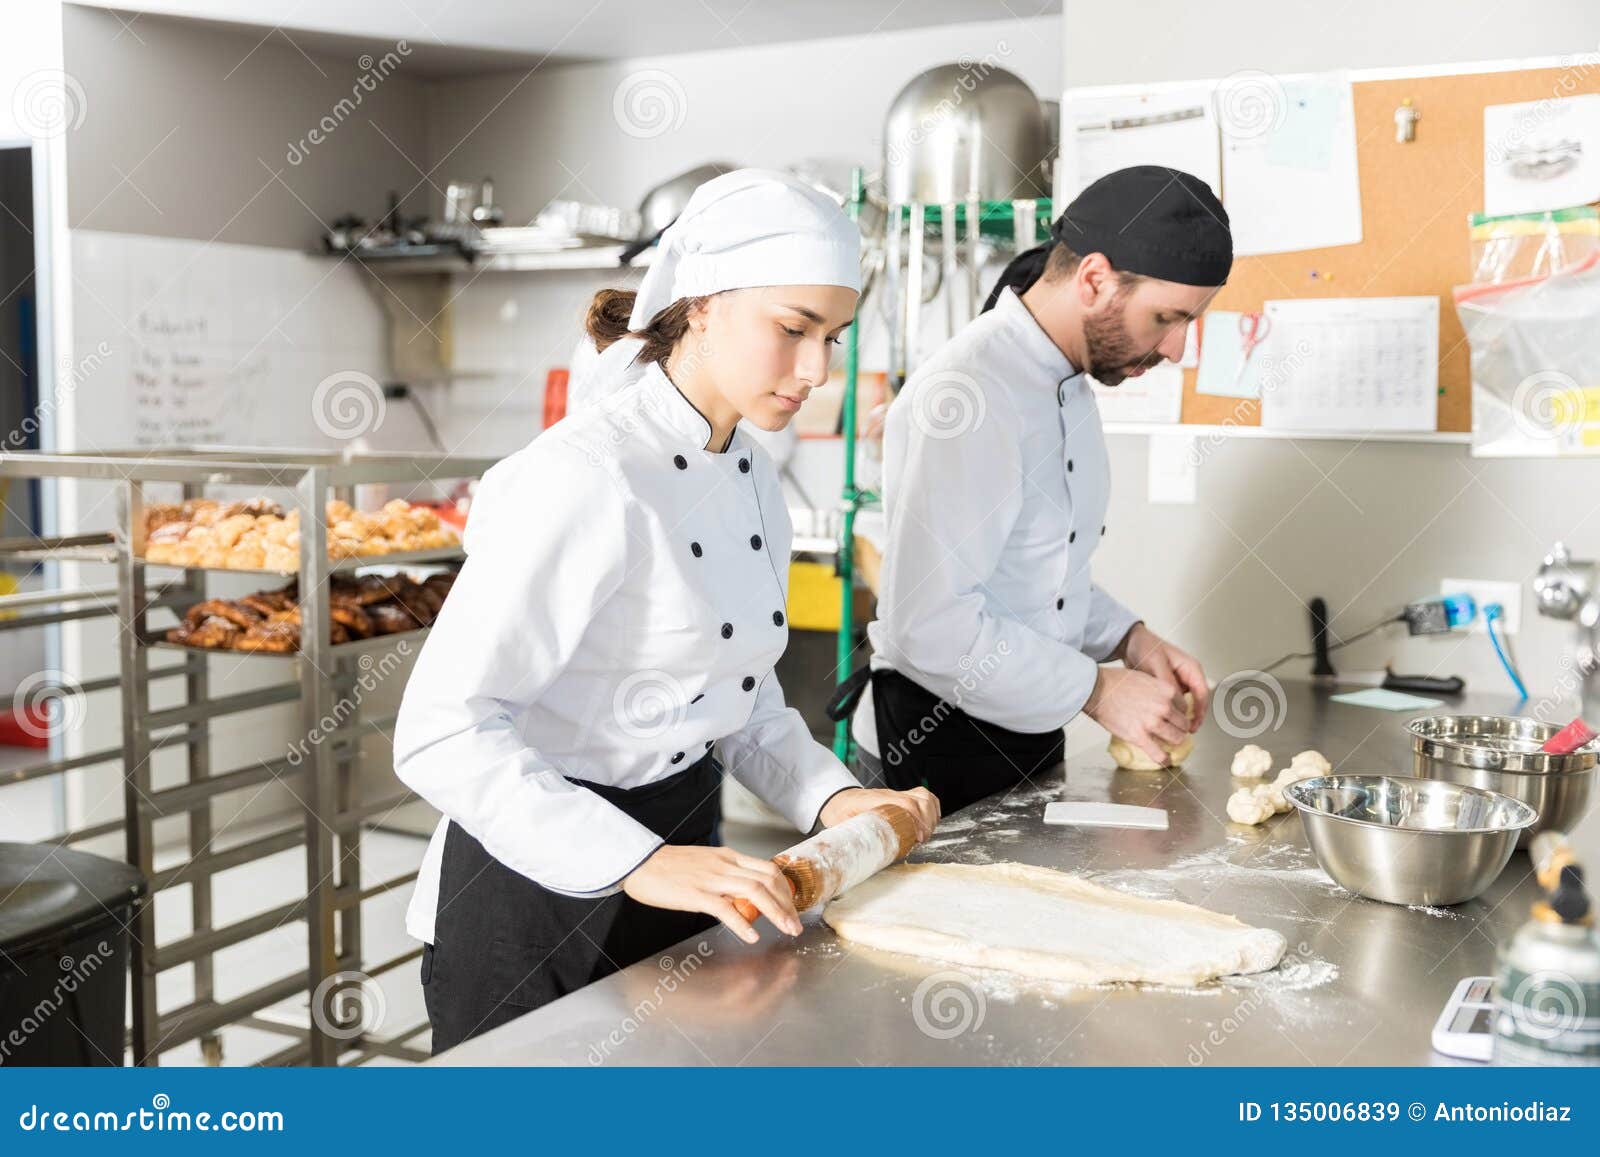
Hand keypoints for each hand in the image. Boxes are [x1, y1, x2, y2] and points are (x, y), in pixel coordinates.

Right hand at [622, 845, 801, 944]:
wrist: (639, 863)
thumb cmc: (669, 866)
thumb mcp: (706, 863)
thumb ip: (727, 876)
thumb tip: (746, 898)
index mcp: (729, 857)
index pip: (769, 869)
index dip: (786, 890)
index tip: (792, 908)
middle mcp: (725, 865)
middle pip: (769, 880)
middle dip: (788, 904)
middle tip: (795, 924)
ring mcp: (712, 878)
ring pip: (755, 892)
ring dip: (776, 913)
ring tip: (786, 930)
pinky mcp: (696, 894)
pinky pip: (726, 909)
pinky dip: (742, 924)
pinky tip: (751, 937)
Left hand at [819, 786, 940, 843]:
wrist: (838, 801)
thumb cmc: (841, 814)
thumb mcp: (845, 826)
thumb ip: (854, 838)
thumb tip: (862, 856)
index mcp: (875, 801)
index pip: (905, 803)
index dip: (917, 820)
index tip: (919, 837)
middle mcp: (890, 796)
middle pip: (920, 798)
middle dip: (928, 820)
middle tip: (921, 839)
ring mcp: (896, 796)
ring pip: (923, 796)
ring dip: (931, 815)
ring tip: (925, 833)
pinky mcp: (901, 798)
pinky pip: (922, 797)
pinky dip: (931, 810)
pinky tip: (928, 823)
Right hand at [1083, 666, 1192, 766]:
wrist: (1096, 688)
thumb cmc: (1115, 681)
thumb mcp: (1145, 678)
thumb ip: (1158, 690)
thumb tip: (1162, 700)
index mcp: (1166, 691)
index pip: (1184, 707)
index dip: (1180, 714)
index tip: (1175, 718)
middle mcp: (1163, 706)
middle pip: (1183, 724)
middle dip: (1179, 729)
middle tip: (1173, 732)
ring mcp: (1152, 723)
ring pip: (1175, 739)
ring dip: (1173, 742)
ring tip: (1169, 744)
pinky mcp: (1139, 737)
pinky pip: (1158, 754)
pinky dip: (1164, 760)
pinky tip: (1165, 761)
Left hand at [1119, 623, 1208, 729]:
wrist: (1130, 642)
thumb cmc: (1145, 646)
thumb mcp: (1156, 663)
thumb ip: (1167, 682)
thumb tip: (1177, 703)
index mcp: (1191, 667)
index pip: (1202, 693)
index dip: (1200, 712)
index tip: (1193, 725)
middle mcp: (1187, 675)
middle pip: (1197, 701)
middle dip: (1191, 718)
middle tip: (1183, 732)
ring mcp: (1179, 681)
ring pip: (1186, 703)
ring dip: (1181, 716)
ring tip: (1173, 728)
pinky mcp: (1169, 686)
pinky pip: (1174, 702)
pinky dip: (1171, 711)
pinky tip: (1163, 720)